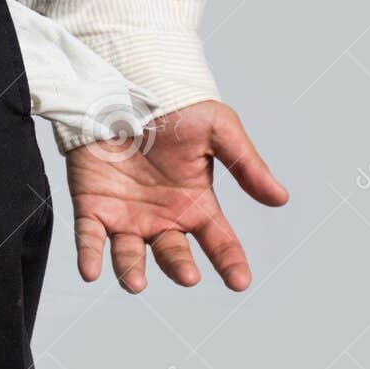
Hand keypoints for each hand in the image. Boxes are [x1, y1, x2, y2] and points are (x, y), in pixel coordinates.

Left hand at [65, 100, 286, 293]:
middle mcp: (161, 216)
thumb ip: (245, 165)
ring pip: (129, 253)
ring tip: (135, 283)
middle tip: (187, 276)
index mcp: (194, 203)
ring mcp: (125, 214)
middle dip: (179, 267)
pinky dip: (89, 255)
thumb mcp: (218, 130)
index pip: (218, 241)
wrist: (125, 85)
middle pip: (173, 254)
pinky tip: (90, 272)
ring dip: (131, 271)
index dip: (230, 262)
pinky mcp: (91, 204)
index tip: (239, 281)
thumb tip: (280, 198)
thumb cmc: (175, 107)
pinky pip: (89, 236)